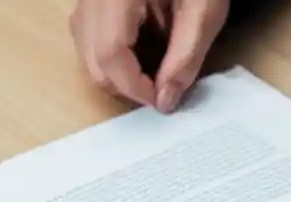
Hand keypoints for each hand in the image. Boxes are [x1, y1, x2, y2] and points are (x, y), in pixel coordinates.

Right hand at [69, 0, 229, 112]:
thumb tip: (165, 101)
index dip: (134, 86)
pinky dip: (111, 55)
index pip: (110, 52)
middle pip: (91, 58)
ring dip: (117, 72)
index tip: (161, 100)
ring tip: (153, 68)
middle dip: (124, 84)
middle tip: (160, 88)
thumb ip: (185, 58)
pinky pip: (89, 37)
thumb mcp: (204, 11)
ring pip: (86, 51)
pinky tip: (141, 50)